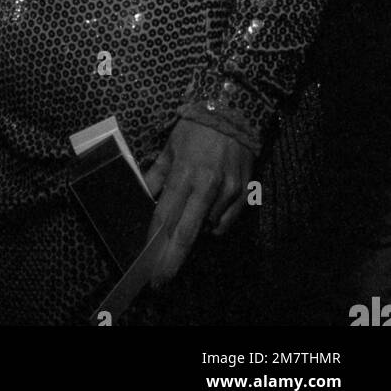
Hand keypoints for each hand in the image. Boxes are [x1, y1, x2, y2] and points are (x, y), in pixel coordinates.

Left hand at [142, 119, 255, 285]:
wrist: (234, 111)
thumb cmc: (196, 127)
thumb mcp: (170, 146)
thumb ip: (157, 174)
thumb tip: (146, 196)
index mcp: (185, 173)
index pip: (165, 216)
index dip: (155, 241)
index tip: (147, 262)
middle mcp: (207, 187)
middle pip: (186, 233)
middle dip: (172, 260)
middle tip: (161, 280)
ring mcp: (228, 192)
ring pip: (207, 229)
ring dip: (194, 234)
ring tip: (185, 226)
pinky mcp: (245, 193)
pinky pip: (226, 222)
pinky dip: (214, 225)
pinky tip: (206, 217)